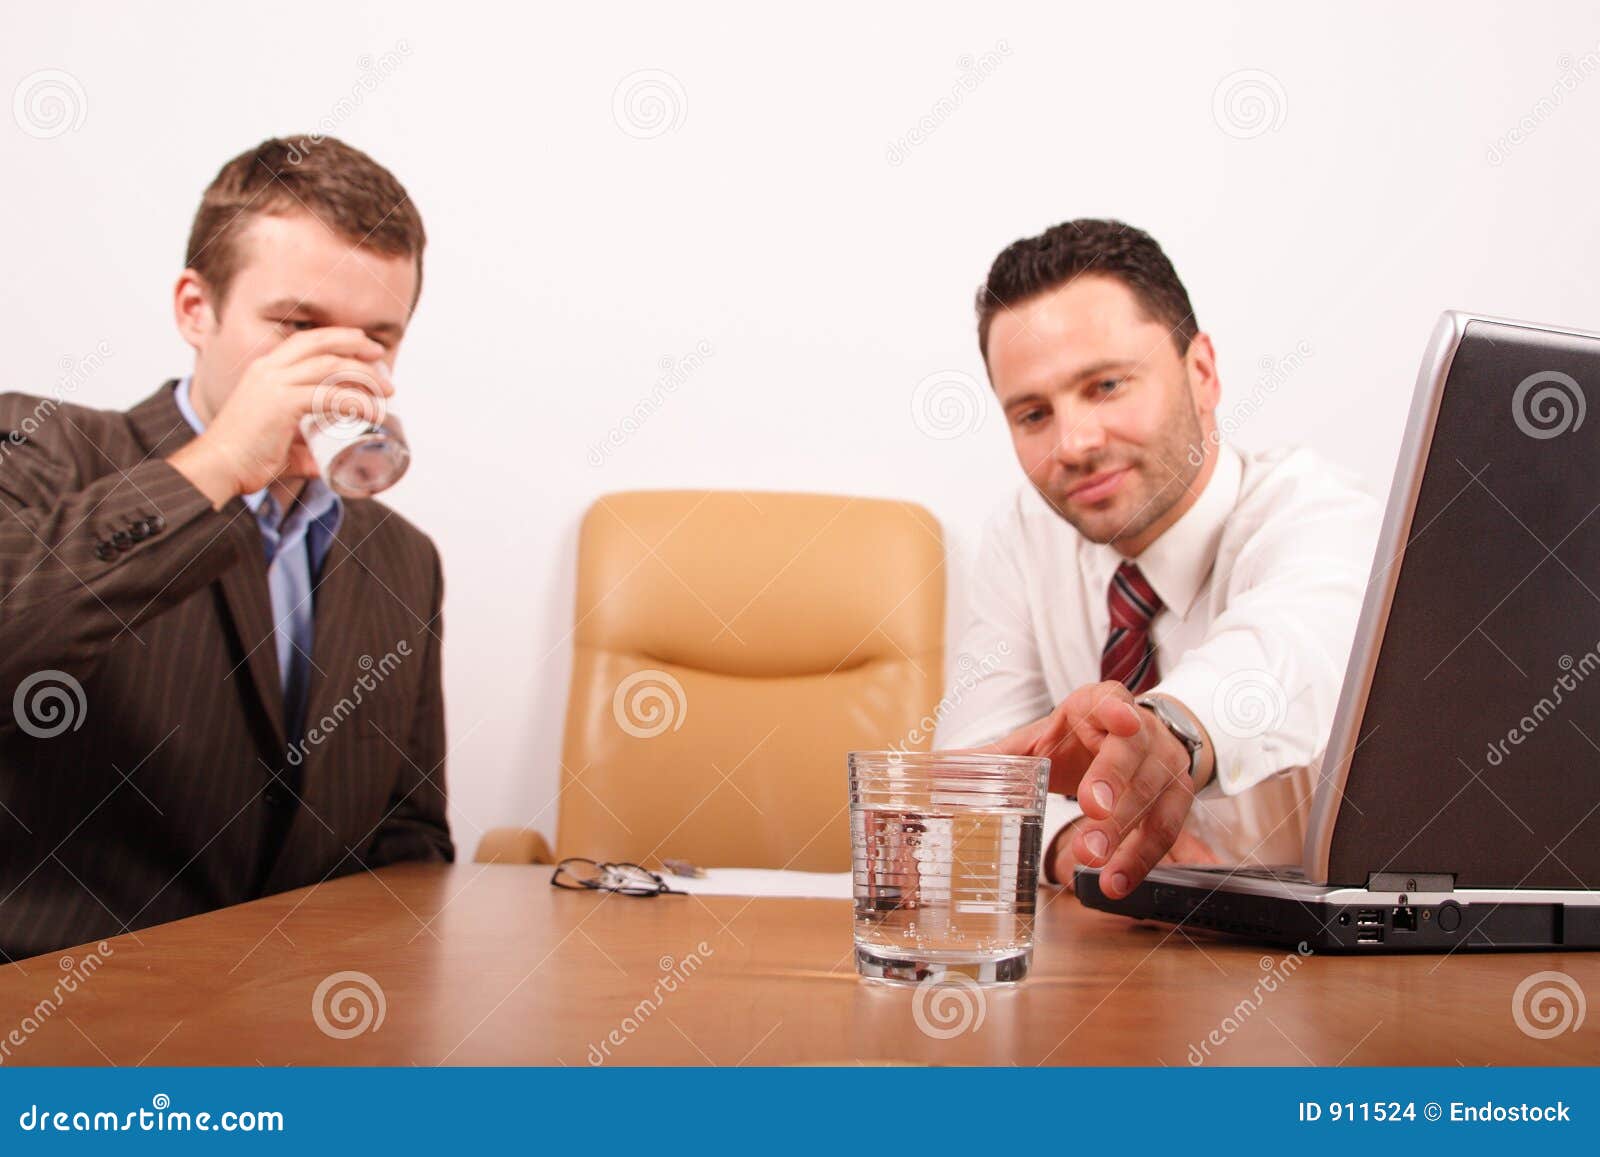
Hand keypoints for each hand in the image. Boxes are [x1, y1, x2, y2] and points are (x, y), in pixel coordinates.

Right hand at [168, 327, 393, 507]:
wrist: (217, 468)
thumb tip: (324, 464)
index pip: (306, 340)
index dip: (337, 338)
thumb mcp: (279, 444)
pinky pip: (329, 395)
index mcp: (264, 370)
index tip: (364, 346)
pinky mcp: (282, 404)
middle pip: (320, 342)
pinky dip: (356, 402)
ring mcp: (274, 384)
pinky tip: (371, 412)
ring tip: (385, 391)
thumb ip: (302, 451)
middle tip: (380, 356)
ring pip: (329, 365)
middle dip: (355, 344)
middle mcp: (268, 369)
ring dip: (363, 374)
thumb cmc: (244, 458)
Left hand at [982, 681, 1198, 899]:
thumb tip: (940, 770)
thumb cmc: (1082, 738)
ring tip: (1096, 865)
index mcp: (1100, 706)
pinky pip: (1166, 830)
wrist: (1140, 737)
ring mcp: (1164, 764)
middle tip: (1092, 812)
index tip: (1119, 719)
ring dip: (1127, 834)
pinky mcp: (1177, 798)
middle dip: (1113, 784)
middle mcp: (1141, 731)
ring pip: (1153, 796)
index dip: (1117, 710)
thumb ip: (1000, 757)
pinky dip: (1142, 859)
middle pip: (1132, 754)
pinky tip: (1117, 882)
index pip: (1112, 700)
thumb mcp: (1042, 738)